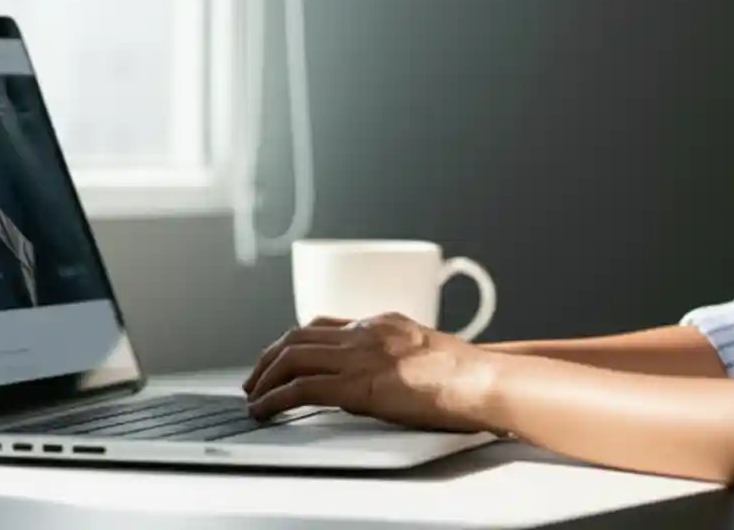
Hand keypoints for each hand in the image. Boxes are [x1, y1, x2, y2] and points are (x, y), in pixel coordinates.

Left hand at [242, 313, 497, 432]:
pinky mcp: (356, 386)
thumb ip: (398, 357)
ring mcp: (358, 357)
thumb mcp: (427, 351)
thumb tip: (387, 378)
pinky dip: (275, 399)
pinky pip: (301, 389)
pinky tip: (264, 411)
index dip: (297, 340)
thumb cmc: (468, 374)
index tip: (284, 356)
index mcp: (381, 323)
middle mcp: (363, 333)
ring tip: (253, 397)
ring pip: (291, 356)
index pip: (325, 324)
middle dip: (270, 357)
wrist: (479, 379)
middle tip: (256, 378)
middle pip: (299, 335)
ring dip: (265, 377)